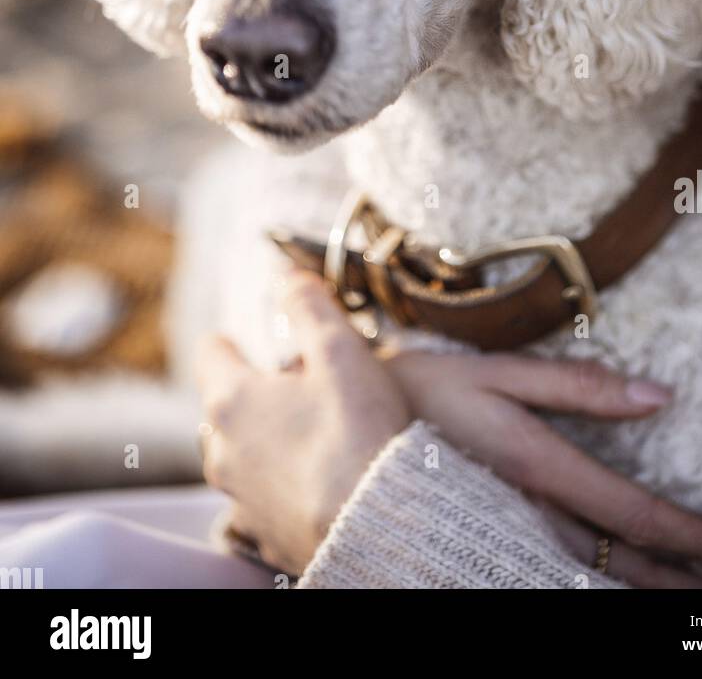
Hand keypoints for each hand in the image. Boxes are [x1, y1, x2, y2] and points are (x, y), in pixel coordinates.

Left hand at [196, 268, 409, 575]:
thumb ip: (309, 306)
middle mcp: (222, 452)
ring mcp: (240, 500)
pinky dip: (284, 487)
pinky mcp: (264, 538)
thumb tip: (287, 276)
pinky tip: (320, 482)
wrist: (378, 528)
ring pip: (241, 456)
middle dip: (256, 394)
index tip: (255, 338)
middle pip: (225, 407)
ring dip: (268, 443)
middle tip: (301, 386)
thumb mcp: (340, 351)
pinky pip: (265, 501)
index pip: (211, 352)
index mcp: (232, 400)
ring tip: (315, 436)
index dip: (234, 339)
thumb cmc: (357, 434)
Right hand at [379, 348, 701, 587]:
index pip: (629, 513)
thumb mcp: (494, 371)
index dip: (691, 536)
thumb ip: (575, 384)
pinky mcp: (489, 535)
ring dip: (653, 584)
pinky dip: (603, 582)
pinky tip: (624, 583)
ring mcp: (505, 532)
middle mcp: (525, 513)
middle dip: (687, 575)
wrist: (337, 427)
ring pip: (593, 576)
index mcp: (533, 465)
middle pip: (622, 561)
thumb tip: (658, 394)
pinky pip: (558, 572)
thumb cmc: (420, 387)